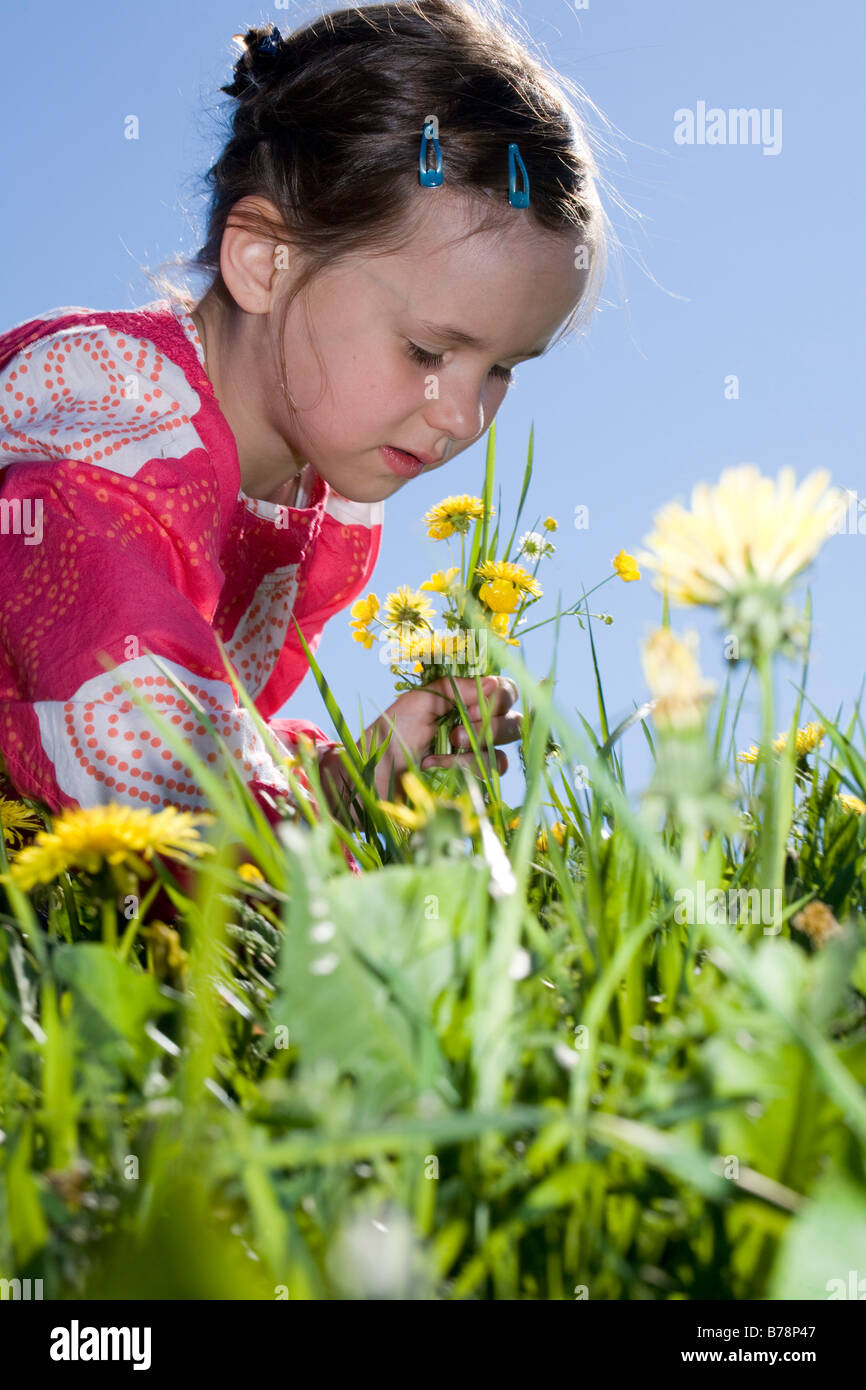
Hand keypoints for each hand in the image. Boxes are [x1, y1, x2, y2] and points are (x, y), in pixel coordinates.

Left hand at [375, 674, 521, 796]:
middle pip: (514, 722)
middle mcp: (478, 725)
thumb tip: (494, 682)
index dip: (499, 698)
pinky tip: (437, 765)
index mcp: (468, 700)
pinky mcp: (473, 779)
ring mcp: (477, 754)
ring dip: (474, 749)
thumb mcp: (420, 700)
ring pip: (503, 750)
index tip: (472, 708)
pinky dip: (466, 767)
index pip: (506, 692)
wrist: (376, 770)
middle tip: (455, 733)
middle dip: (488, 726)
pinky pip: (490, 773)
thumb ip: (456, 689)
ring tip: (445, 748)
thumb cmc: (394, 730)